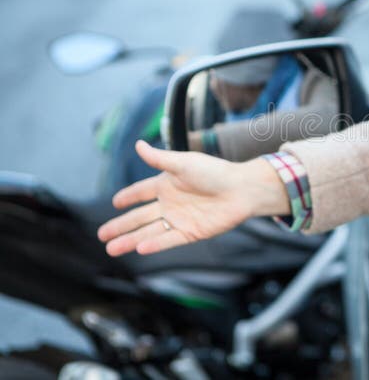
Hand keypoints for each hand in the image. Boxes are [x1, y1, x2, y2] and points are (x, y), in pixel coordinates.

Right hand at [97, 140, 288, 255]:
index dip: (128, 197)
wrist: (242, 189)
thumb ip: (159, 158)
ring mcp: (180, 219)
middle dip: (120, 226)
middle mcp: (171, 203)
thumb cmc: (215, 172)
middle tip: (101, 234)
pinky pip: (169, 239)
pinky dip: (154, 244)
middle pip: (140, 217)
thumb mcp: (184, 163)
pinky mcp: (191, 232)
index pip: (141, 192)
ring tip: (111, 248)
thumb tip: (138, 144)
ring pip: (150, 231)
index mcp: (167, 184)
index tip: (114, 203)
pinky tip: (139, 248)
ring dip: (131, 240)